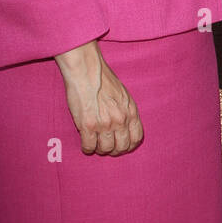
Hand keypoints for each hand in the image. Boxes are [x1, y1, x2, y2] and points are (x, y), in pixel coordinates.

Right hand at [54, 41, 143, 155]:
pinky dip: (87, 148)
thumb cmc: (103, 80)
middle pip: (121, 147)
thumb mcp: (123, 95)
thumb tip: (124, 123)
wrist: (87, 72)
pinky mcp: (88, 126)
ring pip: (105, 149)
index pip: (136, 138)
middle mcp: (120, 120)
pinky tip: (85, 144)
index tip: (122, 145)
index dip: (129, 145)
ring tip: (95, 145)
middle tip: (107, 147)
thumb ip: (125, 110)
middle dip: (114, 150)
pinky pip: (89, 147)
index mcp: (131, 112)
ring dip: (100, 150)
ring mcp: (104, 125)